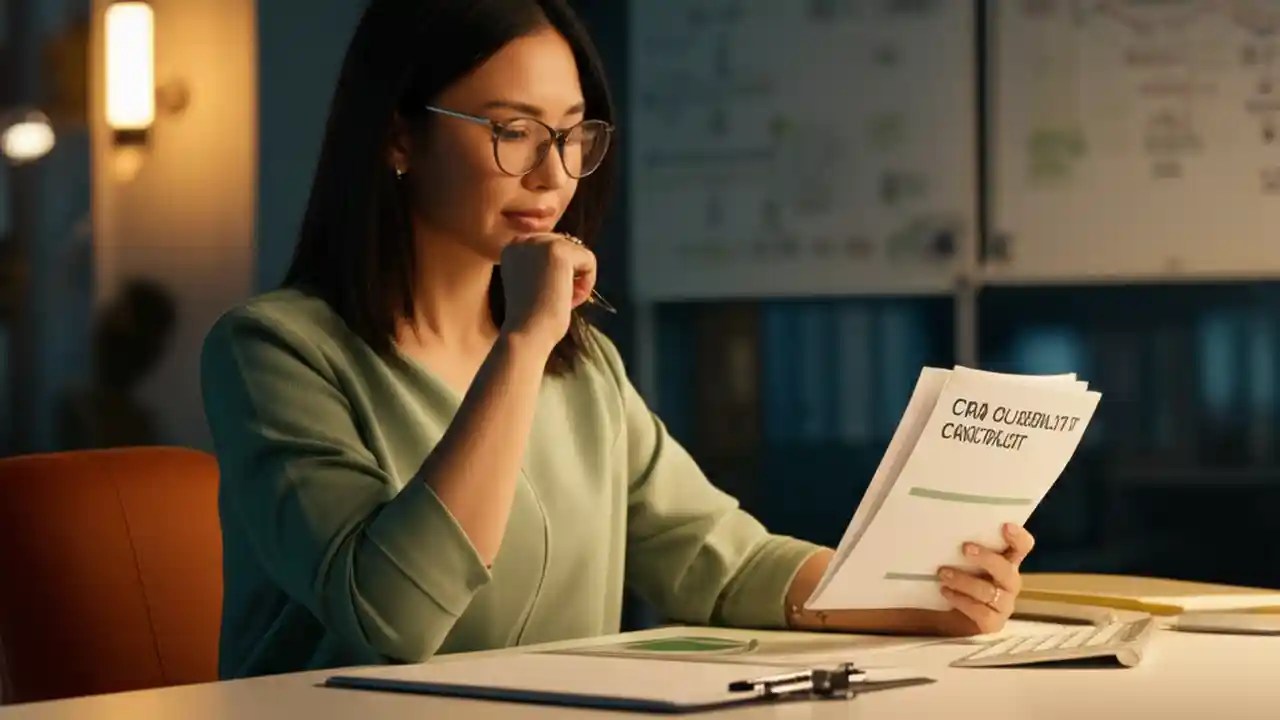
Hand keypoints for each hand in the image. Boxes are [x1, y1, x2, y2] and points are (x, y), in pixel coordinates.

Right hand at [498, 233, 596, 352]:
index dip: (557, 273)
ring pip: (579, 254)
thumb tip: (573, 254)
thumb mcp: (532, 282)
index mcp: (513, 247)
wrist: (526, 333)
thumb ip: (544, 264)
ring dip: (578, 281)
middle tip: (556, 300)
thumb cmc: (531, 318)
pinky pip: (589, 260)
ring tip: (562, 300)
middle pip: (567, 247)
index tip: (546, 295)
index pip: (551, 247)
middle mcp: (524, 240)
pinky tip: (570, 299)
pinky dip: (587, 283)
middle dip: (569, 275)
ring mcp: (540, 243)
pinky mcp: (558, 250)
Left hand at [933, 523, 1035, 635]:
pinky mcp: (994, 623)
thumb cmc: (958, 579)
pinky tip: (945, 592)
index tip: (1005, 526)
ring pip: (989, 591)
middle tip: (965, 548)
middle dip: (986, 558)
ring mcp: (1004, 604)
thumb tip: (940, 526)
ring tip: (943, 573)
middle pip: (1006, 570)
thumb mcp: (962, 560)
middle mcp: (1010, 582)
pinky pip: (981, 612)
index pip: (1022, 546)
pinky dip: (961, 600)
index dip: (1018, 537)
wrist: (948, 617)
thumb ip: (964, 547)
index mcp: (1007, 561)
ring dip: (964, 581)